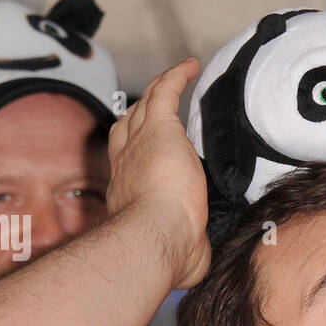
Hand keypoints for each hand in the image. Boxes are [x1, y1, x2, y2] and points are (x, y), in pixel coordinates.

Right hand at [107, 57, 210, 289]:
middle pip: (129, 128)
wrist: (158, 235)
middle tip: (158, 107)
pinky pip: (165, 90)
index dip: (137, 153)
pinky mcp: (160, 127)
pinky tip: (190, 66)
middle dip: (139, 116)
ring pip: (145, 105)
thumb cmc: (167, 251)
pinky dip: (176, 75)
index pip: (130, 164)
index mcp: (129, 193)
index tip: (149, 152)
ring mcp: (141, 143)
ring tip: (174, 80)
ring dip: (159, 91)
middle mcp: (127, 163)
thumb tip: (197, 259)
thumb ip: (189, 250)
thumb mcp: (181, 254)